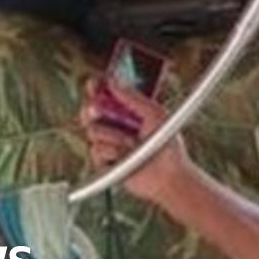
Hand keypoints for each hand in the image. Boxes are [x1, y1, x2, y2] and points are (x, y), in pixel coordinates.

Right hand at [80, 78, 192, 202]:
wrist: (169, 176)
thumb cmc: (169, 146)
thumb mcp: (155, 114)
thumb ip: (133, 97)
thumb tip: (114, 82)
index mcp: (129, 111)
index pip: (106, 95)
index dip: (97, 87)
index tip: (93, 83)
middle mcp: (117, 126)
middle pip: (90, 111)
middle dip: (91, 109)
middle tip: (96, 109)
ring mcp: (111, 143)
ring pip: (92, 131)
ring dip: (112, 136)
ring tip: (131, 143)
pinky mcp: (106, 162)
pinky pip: (96, 151)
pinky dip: (111, 153)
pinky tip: (125, 156)